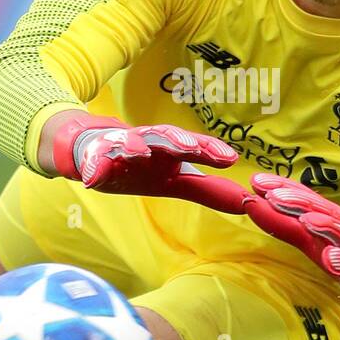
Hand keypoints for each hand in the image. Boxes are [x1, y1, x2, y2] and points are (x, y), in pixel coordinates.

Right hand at [50, 114, 248, 213]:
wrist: (95, 151)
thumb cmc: (141, 166)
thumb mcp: (174, 181)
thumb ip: (208, 190)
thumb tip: (247, 203)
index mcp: (170, 148)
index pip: (193, 146)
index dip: (210, 150)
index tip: (230, 158)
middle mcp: (148, 142)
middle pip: (164, 137)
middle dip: (177, 141)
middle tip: (191, 148)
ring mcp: (120, 146)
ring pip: (129, 142)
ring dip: (135, 146)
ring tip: (140, 152)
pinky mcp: (94, 157)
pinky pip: (93, 162)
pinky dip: (93, 168)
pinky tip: (92, 178)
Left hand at [242, 173, 339, 315]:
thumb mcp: (314, 239)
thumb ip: (288, 227)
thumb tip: (255, 204)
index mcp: (324, 222)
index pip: (300, 202)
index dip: (280, 192)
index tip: (256, 181)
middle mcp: (339, 229)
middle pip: (317, 210)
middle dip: (296, 201)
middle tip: (271, 192)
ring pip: (339, 233)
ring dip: (322, 225)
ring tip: (304, 219)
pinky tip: (331, 259)